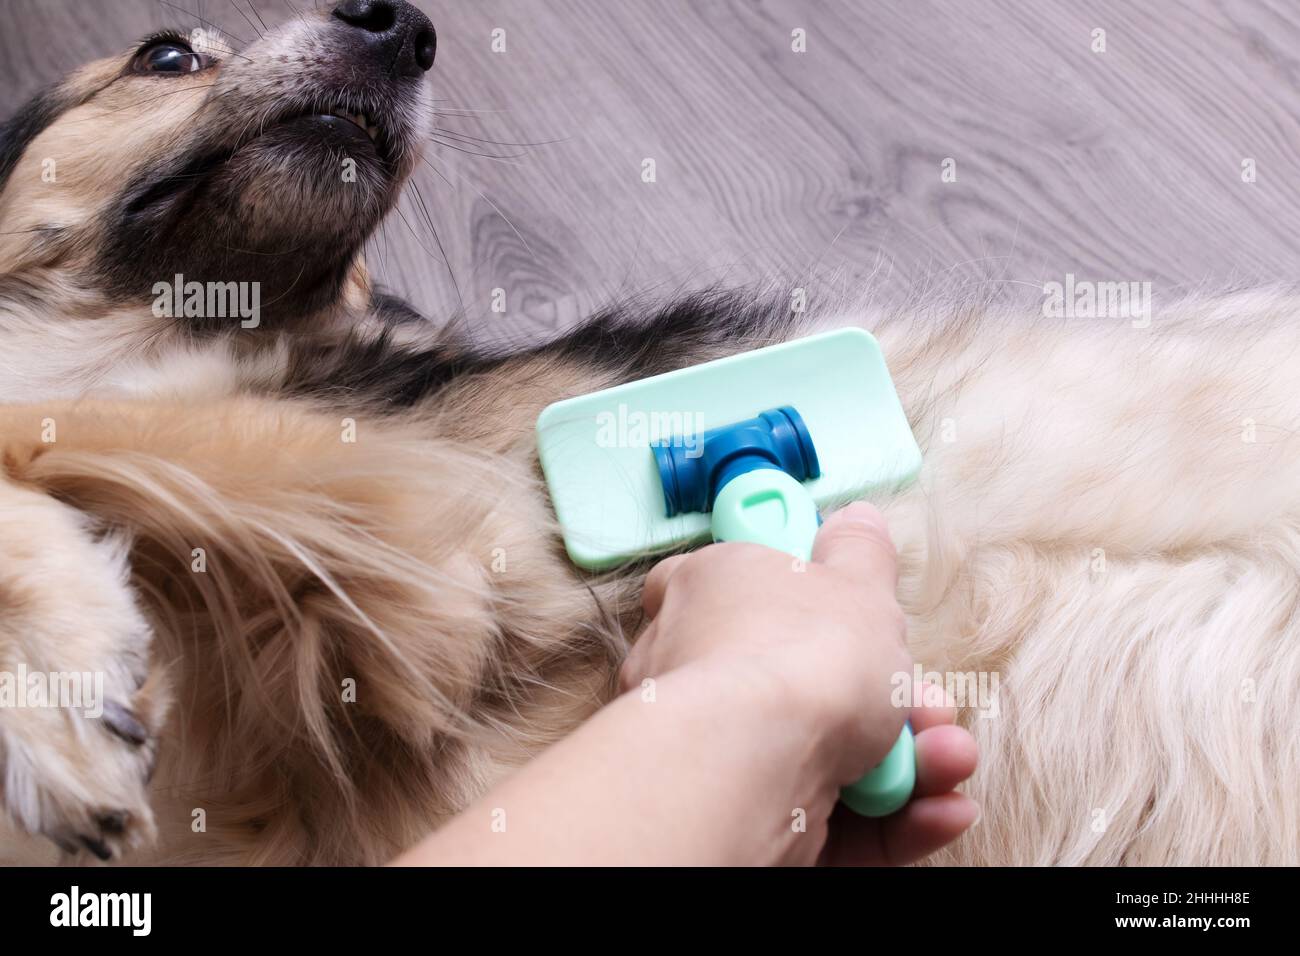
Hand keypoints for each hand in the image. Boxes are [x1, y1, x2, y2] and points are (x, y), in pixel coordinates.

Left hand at [621, 502, 977, 864]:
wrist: (752, 764)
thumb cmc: (797, 653)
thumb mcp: (856, 584)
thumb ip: (862, 554)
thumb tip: (857, 518)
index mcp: (713, 592)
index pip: (742, 583)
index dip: (811, 598)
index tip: (866, 613)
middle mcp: (705, 669)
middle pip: (811, 679)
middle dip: (895, 698)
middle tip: (931, 707)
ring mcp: (724, 748)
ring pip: (831, 752)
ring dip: (910, 760)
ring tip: (949, 761)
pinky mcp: (751, 815)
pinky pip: (834, 817)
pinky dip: (894, 818)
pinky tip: (943, 809)